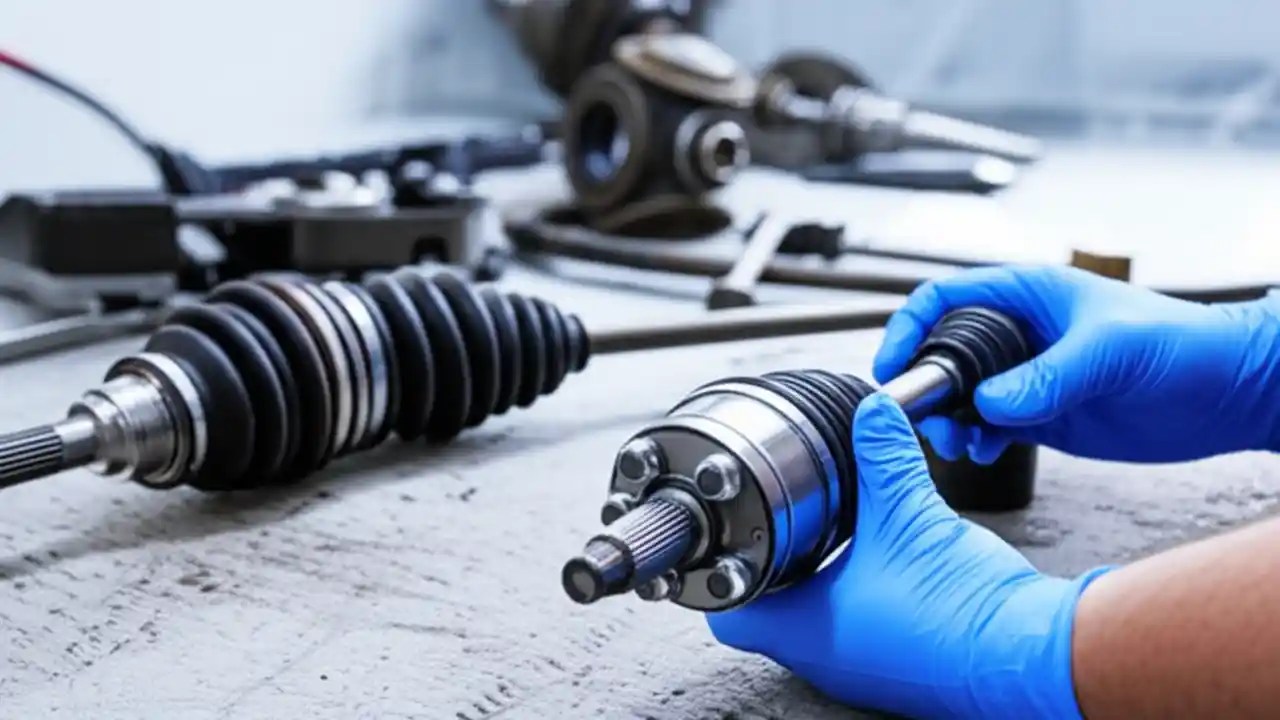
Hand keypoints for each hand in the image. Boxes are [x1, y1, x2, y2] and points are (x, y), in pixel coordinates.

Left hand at [708, 394, 1107, 718]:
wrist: (1033, 655)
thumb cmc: (967, 613)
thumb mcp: (911, 515)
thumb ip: (884, 457)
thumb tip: (872, 415)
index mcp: (807, 632)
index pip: (730, 612)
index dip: (726, 569)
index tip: (736, 534)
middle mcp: (826, 661)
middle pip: (769, 615)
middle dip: (774, 565)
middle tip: (780, 522)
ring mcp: (862, 669)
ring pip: (815, 622)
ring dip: (817, 580)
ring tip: (823, 534)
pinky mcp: (898, 665)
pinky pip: (857, 629)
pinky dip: (855, 594)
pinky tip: (875, 562)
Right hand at [874, 266, 1279, 463]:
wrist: (1228, 393)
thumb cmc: (1183, 345)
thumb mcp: (1112, 351)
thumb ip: (1048, 377)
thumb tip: (989, 406)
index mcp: (1026, 296)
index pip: (944, 299)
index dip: (907, 327)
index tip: (890, 364)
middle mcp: (1019, 335)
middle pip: (943, 353)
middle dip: (923, 385)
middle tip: (922, 417)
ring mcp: (1027, 377)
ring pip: (960, 396)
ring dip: (945, 420)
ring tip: (954, 442)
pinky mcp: (1042, 415)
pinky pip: (988, 426)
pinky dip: (974, 441)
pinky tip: (981, 453)